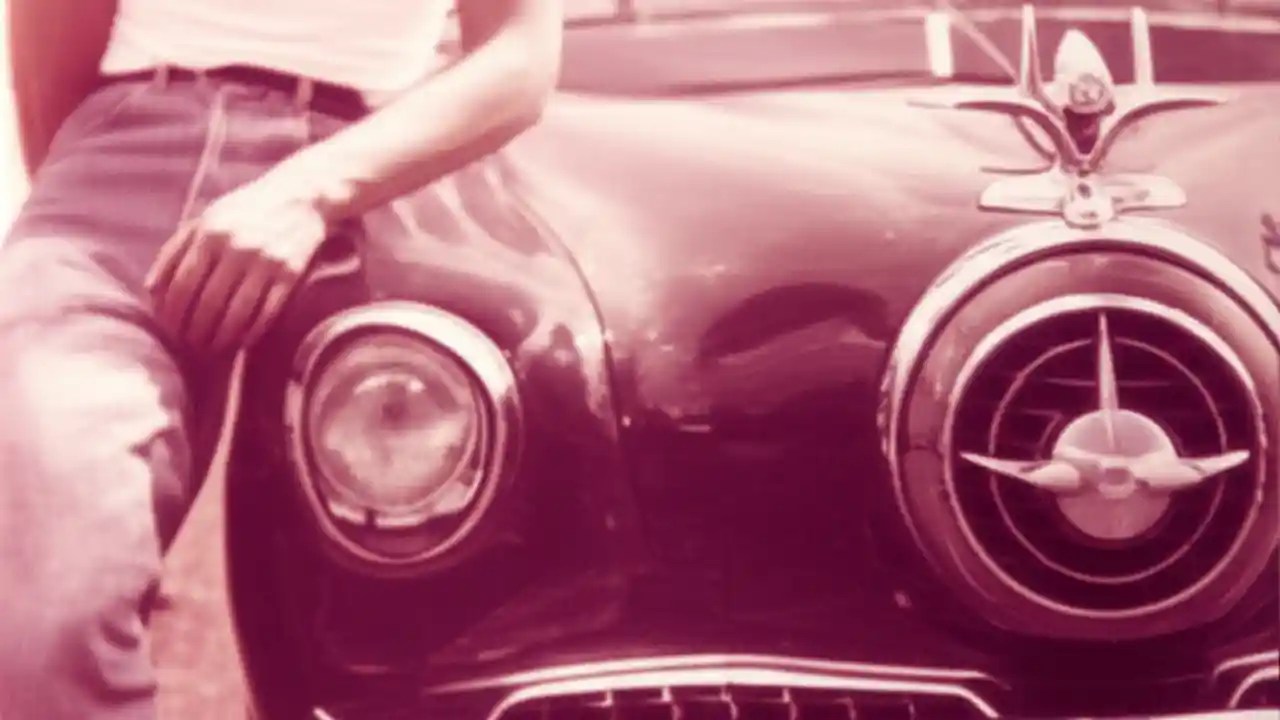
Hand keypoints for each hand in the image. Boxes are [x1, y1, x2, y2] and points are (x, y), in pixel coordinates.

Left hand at [146, 176, 329, 351]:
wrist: (301, 197)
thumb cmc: (244, 211)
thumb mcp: (206, 221)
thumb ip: (174, 251)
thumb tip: (151, 291)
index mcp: (210, 234)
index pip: (181, 287)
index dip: (172, 315)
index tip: (170, 331)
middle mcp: (237, 248)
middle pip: (207, 305)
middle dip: (194, 332)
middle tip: (190, 346)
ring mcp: (266, 262)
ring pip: (237, 314)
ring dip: (221, 339)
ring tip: (213, 349)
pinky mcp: (290, 274)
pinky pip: (266, 313)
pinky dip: (251, 332)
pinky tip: (241, 341)